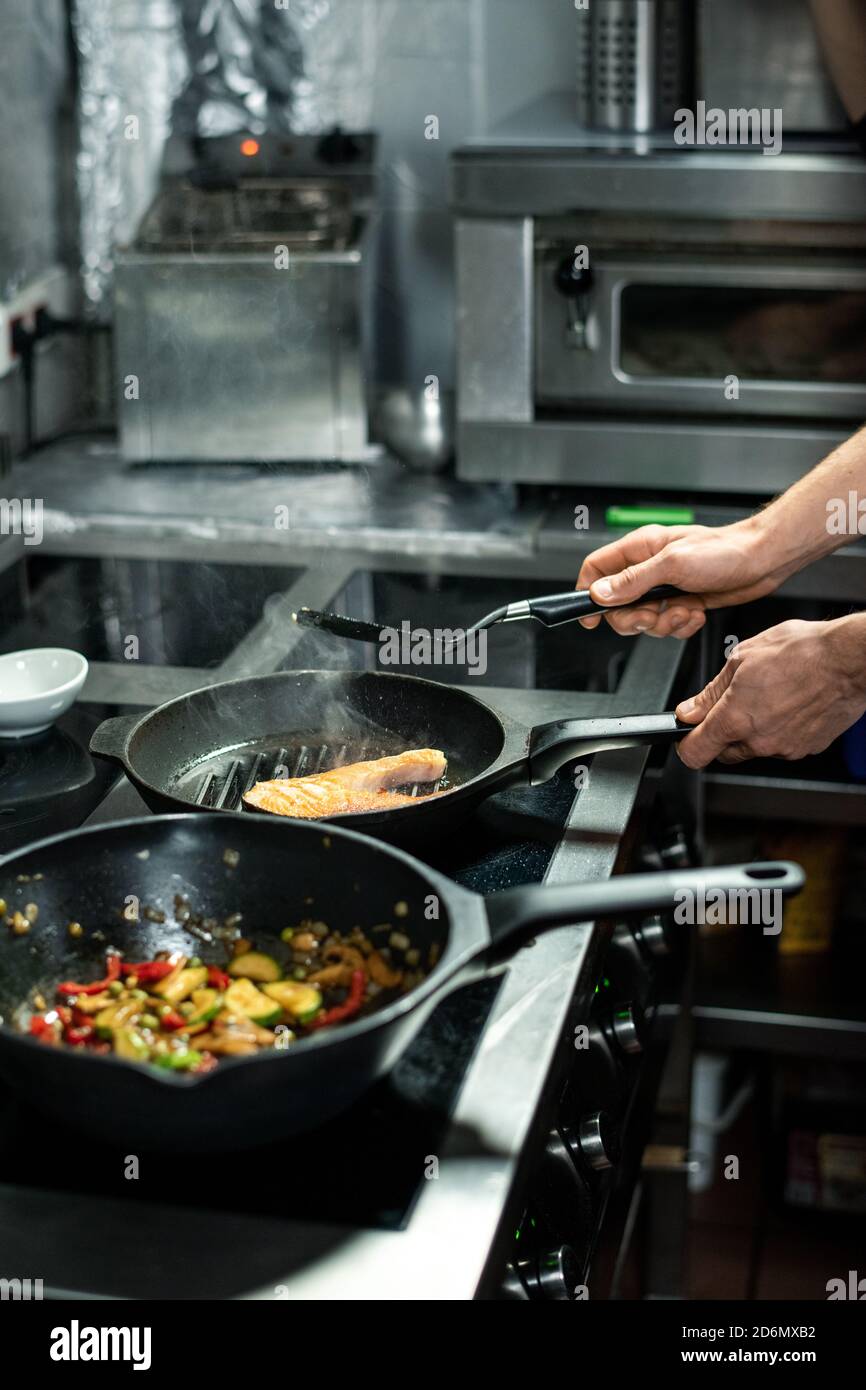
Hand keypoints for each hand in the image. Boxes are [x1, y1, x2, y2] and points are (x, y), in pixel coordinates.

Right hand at [577, 520, 790, 637]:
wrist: (762, 561)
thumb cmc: (725, 551)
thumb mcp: (672, 565)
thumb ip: (633, 581)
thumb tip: (600, 593)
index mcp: (639, 549)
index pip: (596, 569)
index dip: (586, 593)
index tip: (590, 617)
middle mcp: (648, 568)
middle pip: (617, 604)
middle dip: (636, 618)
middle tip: (655, 616)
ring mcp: (664, 586)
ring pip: (644, 619)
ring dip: (664, 623)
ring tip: (686, 610)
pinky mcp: (682, 601)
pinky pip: (667, 624)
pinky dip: (681, 625)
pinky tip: (696, 612)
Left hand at [675, 617, 865, 768]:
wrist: (848, 659)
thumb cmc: (802, 652)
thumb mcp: (742, 658)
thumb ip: (711, 692)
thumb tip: (690, 710)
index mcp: (736, 719)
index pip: (695, 753)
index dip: (687, 744)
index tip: (688, 734)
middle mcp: (759, 741)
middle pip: (724, 753)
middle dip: (721, 734)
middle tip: (734, 704)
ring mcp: (785, 748)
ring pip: (754, 749)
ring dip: (752, 731)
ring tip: (769, 696)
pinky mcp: (806, 749)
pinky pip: (781, 745)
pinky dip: (778, 730)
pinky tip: (788, 703)